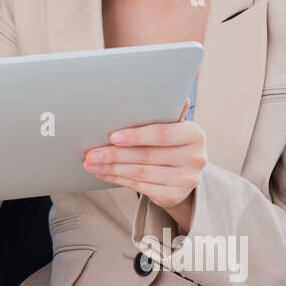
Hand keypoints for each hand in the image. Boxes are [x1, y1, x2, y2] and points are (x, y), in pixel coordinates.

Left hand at [83, 98, 205, 219]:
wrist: (183, 172)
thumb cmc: (170, 142)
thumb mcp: (172, 125)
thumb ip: (162, 113)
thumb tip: (150, 89)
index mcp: (195, 134)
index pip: (162, 134)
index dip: (136, 136)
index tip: (112, 137)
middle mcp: (195, 158)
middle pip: (146, 156)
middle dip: (114, 155)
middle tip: (91, 153)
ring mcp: (186, 179)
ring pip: (140, 173)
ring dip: (111, 168)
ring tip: (90, 163)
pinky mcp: (173, 196)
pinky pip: (139, 187)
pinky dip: (116, 179)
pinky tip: (102, 173)